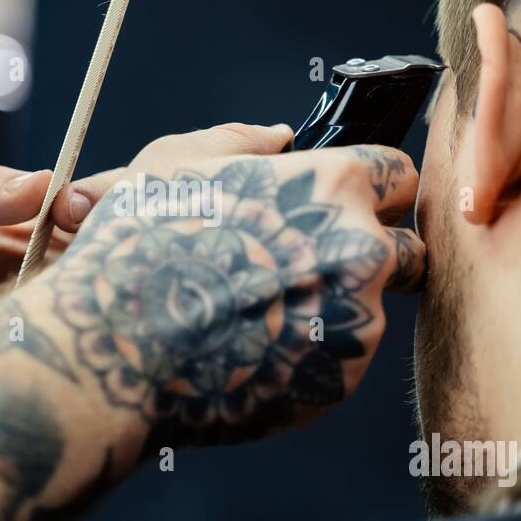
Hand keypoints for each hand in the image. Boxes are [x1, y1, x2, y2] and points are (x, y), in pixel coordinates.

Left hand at [0, 123, 294, 365]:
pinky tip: (230, 326)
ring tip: (262, 257)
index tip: (273, 139)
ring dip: (216, 262)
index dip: (217, 150)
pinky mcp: (107, 350)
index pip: (155, 170)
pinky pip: (153, 334)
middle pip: (183, 216)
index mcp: (74, 209)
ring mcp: (109, 302)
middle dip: (235, 198)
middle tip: (271, 198)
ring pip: (177, 273)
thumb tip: (39, 181)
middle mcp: (103, 251)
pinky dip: (192, 327)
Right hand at [22, 142, 424, 446]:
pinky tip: (251, 350)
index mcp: (333, 187)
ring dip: (332, 307)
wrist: (114, 354)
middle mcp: (362, 253)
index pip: (401, 175)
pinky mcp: (338, 383)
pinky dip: (307, 354)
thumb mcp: (176, 162)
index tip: (345, 202)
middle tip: (310, 263)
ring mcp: (357, 325)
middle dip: (372, 252)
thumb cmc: (139, 247)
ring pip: (370, 309)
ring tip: (257, 314)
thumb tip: (282, 138)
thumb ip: (243, 141)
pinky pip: (338, 361)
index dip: (371, 186)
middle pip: (406, 248)